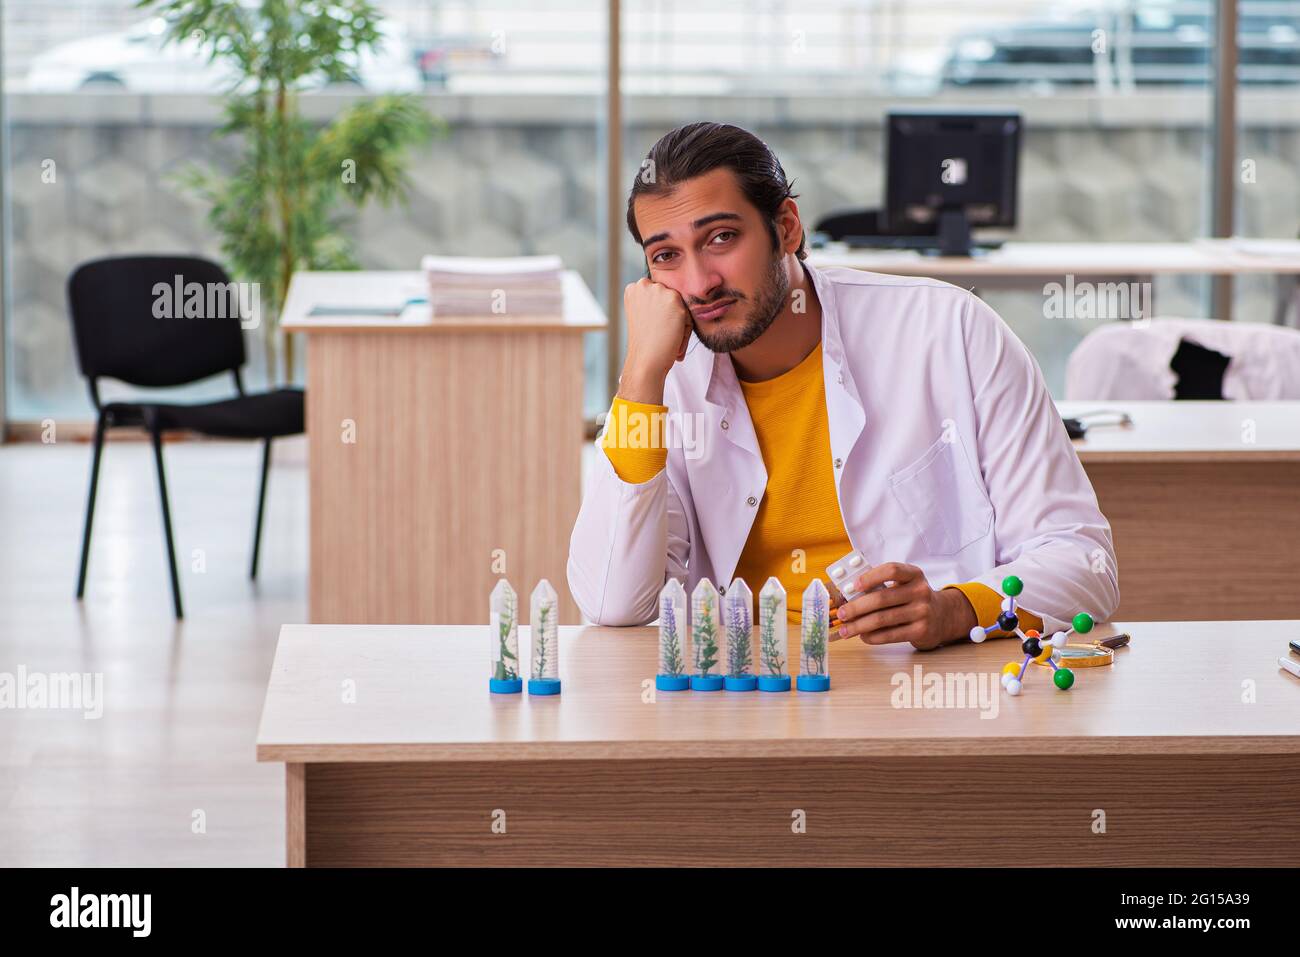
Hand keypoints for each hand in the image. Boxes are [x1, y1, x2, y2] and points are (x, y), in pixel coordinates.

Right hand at [618, 278, 692, 404]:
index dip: (660, 312)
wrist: (646, 360)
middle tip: (662, 334)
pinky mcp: (674, 299)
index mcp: (632, 288)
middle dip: (671, 315)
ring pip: (680, 305)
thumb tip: (673, 296)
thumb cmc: (645, 343)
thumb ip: (652, 302)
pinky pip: (689, 313)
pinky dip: (685, 328)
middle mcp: (643, 284)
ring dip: (679, 321)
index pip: (657, 294)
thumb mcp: (642, 315)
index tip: (656, 327)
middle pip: (669, 296)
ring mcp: (659, 290)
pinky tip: (674, 339)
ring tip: (667, 338)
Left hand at [831, 562, 976, 651]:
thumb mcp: (905, 585)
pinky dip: (872, 637)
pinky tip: (863, 636)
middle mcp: (920, 591)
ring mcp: (922, 612)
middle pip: (881, 598)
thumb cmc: (913, 598)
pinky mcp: (921, 631)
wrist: (943, 616)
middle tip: (841, 614)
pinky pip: (890, 635)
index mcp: (914, 575)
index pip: (891, 570)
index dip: (870, 577)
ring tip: (845, 630)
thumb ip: (881, 586)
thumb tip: (848, 597)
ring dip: (859, 626)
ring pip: (882, 619)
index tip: (853, 585)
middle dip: (856, 607)